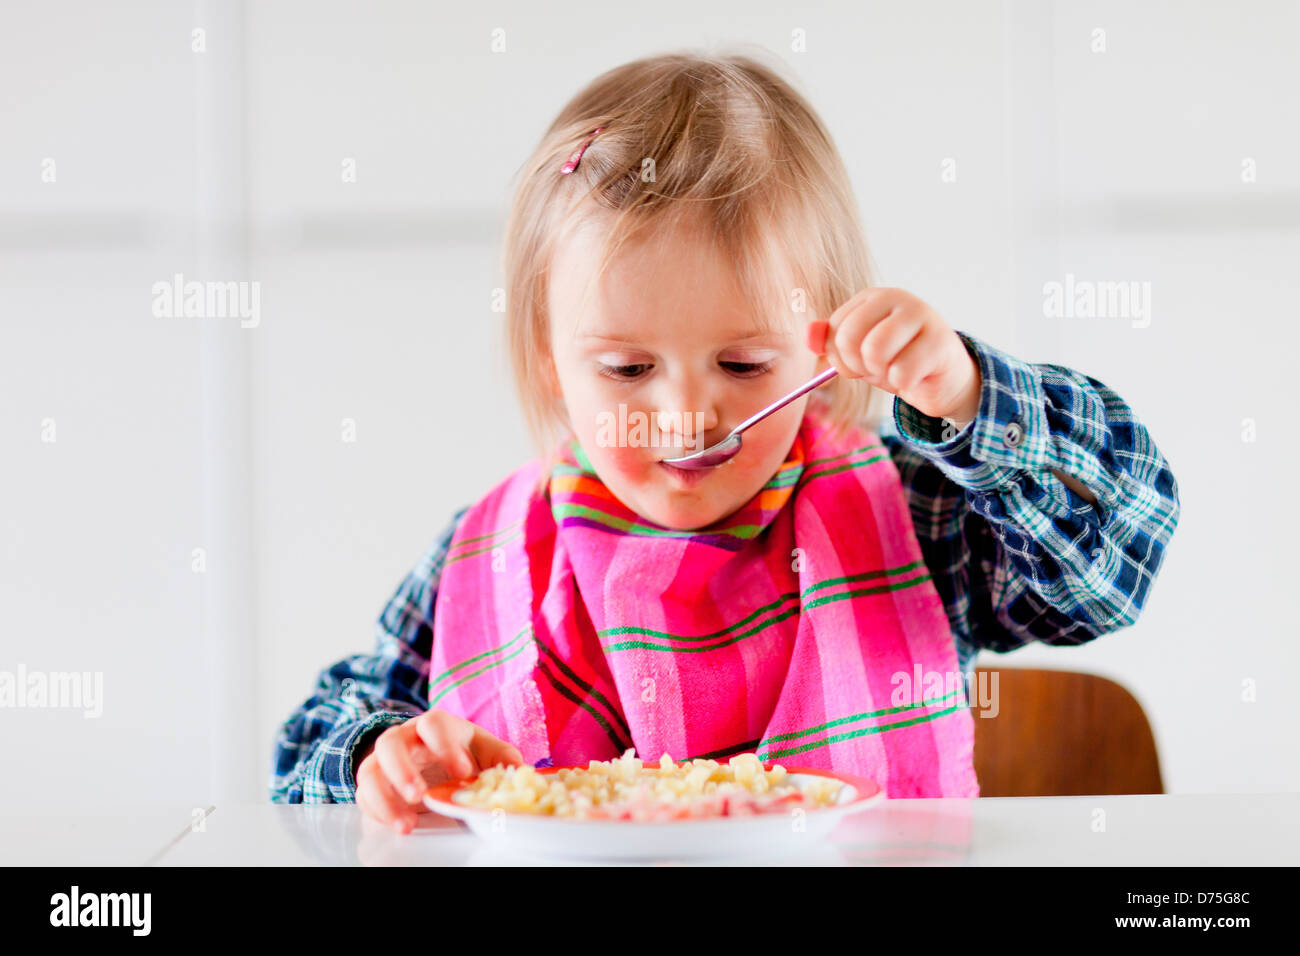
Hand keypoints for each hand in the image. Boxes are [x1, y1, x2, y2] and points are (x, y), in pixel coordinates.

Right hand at [355, 709, 523, 833]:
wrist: (429, 752)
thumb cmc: (459, 748)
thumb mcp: (481, 747)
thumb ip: (500, 755)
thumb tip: (517, 767)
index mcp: (435, 724)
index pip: (434, 724)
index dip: (446, 746)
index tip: (463, 772)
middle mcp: (404, 737)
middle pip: (390, 743)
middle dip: (403, 770)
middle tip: (420, 795)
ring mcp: (384, 758)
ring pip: (370, 770)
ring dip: (384, 797)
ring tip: (406, 825)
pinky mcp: (373, 780)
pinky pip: (364, 793)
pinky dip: (378, 811)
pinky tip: (399, 824)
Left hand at [807, 288, 980, 425]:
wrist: (942, 378)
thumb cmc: (897, 361)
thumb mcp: (858, 353)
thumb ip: (829, 343)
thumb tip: (807, 335)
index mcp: (873, 297)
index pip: (835, 329)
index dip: (841, 357)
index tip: (861, 362)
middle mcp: (897, 298)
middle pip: (849, 338)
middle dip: (858, 365)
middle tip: (878, 368)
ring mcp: (922, 316)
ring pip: (875, 352)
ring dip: (881, 373)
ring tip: (896, 370)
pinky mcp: (941, 341)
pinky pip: (902, 372)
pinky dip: (904, 384)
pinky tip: (917, 376)